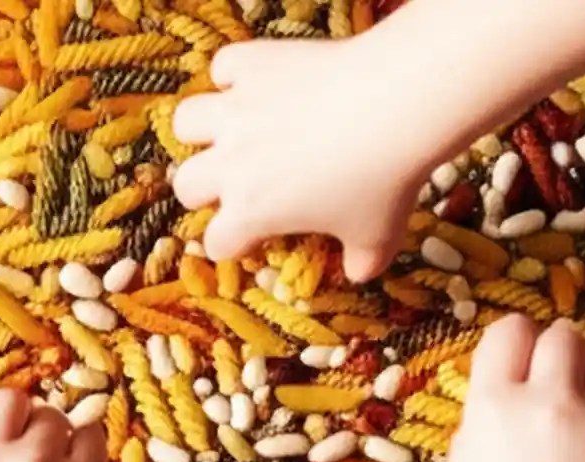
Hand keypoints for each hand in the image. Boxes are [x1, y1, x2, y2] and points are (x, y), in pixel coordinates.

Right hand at [172, 37, 429, 281]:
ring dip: (201, 131)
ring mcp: (238, 109)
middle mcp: (233, 161)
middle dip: (205, 190)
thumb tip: (360, 274)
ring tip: (227, 131)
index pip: (218, 242)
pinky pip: (225, 67)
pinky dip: (234, 75)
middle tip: (235, 186)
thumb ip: (362, 260)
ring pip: (187, 121)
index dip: (233, 245)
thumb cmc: (385, 180)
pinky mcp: (255, 64)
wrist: (398, 102)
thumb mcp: (378, 234)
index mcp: (253, 211)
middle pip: (186, 183)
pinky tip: (258, 82)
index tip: (253, 239)